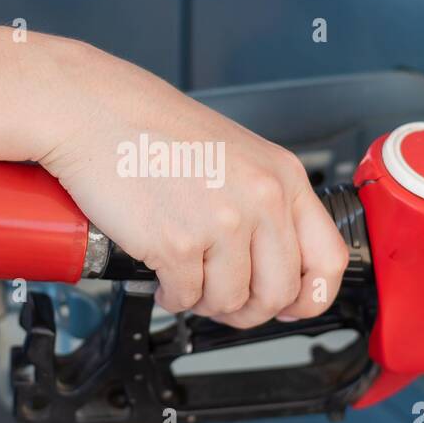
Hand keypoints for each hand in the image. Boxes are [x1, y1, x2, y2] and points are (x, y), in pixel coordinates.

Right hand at [37, 39, 349, 327]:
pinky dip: (172, 297)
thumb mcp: (237, 155)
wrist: (96, 113)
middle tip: (224, 299)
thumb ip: (264, 203)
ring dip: (205, 302)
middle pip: (278, 292)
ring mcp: (220, 223)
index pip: (327, 259)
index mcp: (281, 176)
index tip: (292, 306)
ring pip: (230, 302)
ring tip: (186, 279)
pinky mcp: (177, 244)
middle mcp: (260, 199)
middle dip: (247, 308)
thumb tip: (275, 263)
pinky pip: (186, 298)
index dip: (310, 296)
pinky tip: (162, 277)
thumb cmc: (155, 129)